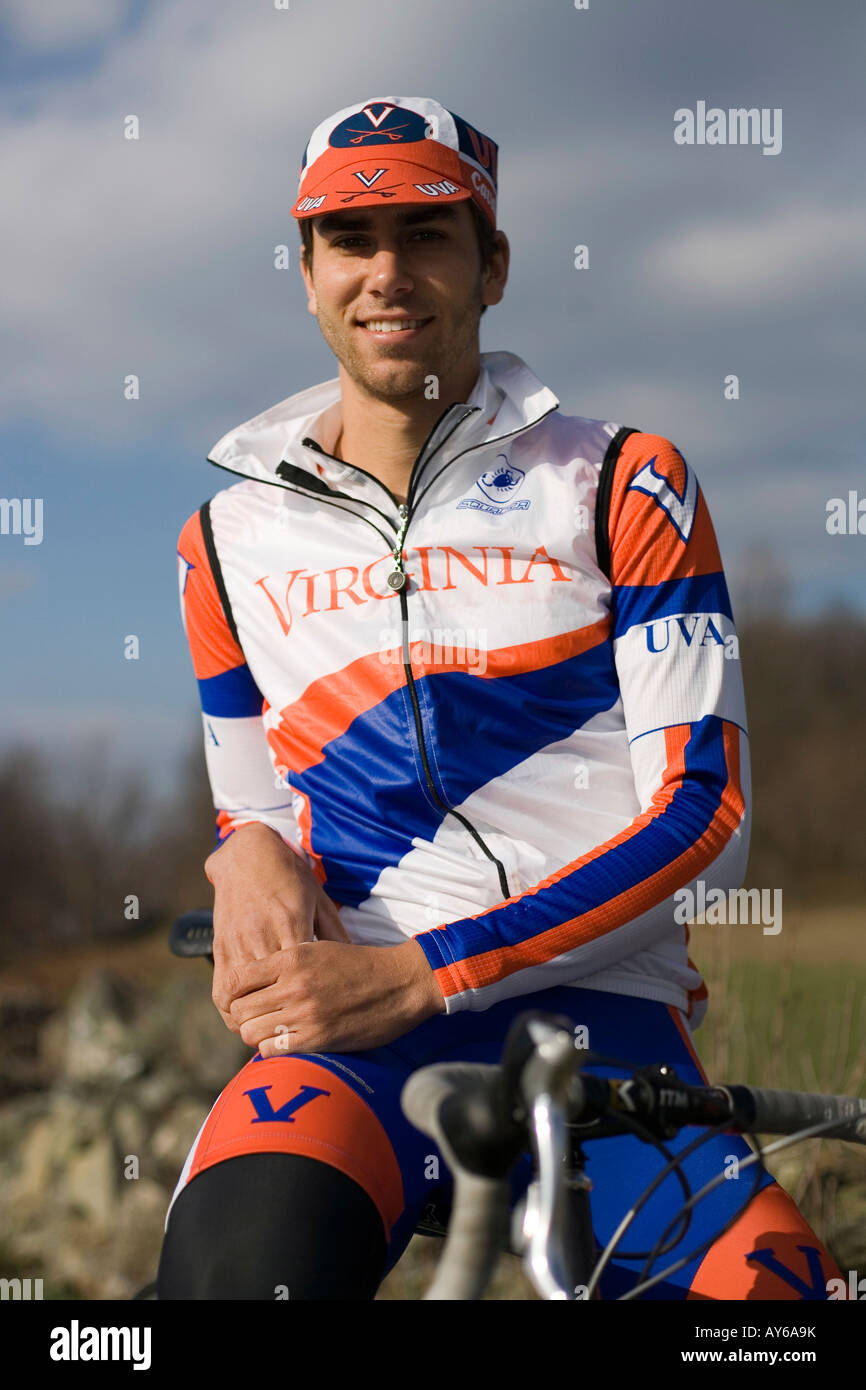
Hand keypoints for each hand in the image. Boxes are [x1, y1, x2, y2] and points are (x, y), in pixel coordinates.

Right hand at [205, 822, 349, 1033]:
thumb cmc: (290, 876)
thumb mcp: (319, 899)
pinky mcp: (221, 943)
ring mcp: (238, 940)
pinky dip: (229, 1007)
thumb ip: (333, 931)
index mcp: (292, 923)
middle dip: (278, 1018)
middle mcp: (262, 935)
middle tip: (291, 1036)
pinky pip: (222, 984)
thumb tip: (352, 962)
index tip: (318, 1019)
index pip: (299, 975)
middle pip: (269, 991)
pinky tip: (239, 1018)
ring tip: (265, 1035)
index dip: (307, 1002)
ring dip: (251, 1019)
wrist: (248, 854)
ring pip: (241, 994)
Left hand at [227, 938, 445, 1055]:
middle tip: (257, 1017)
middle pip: (240, 1009)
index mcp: (291, 958)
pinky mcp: (317, 1038)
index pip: (237, 980)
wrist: (400, 983)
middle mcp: (293, 985)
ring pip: (251, 1032)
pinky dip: (271, 1048)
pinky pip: (272, 1050)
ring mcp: (304, 1013)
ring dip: (256, 1034)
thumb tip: (253, 975)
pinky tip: (284, 1041)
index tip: (241, 998)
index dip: (233, 993)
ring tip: (270, 1030)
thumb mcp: (319, 947)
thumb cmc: (359, 964)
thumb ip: (285, 961)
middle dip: (243, 1015)